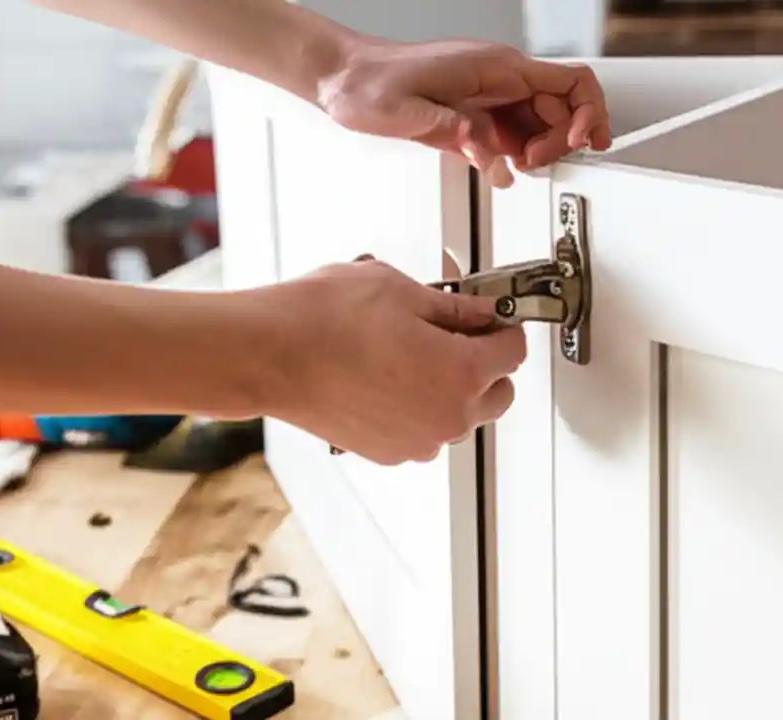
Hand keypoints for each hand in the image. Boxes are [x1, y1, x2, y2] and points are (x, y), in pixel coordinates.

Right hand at [260, 258, 526, 464]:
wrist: (268, 354)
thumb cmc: (323, 320)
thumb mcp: (401, 290)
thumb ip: (455, 306)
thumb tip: (480, 312)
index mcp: (462, 374)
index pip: (514, 351)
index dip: (501, 327)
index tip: (489, 317)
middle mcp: (448, 418)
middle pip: (497, 392)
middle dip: (484, 363)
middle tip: (452, 333)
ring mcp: (418, 440)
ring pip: (459, 415)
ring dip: (451, 388)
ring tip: (410, 352)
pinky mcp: (388, 452)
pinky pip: (423, 430)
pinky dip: (418, 408)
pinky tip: (387, 376)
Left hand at [317, 39, 611, 187]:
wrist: (344, 78)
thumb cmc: (370, 85)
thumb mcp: (407, 112)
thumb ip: (452, 130)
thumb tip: (489, 153)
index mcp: (495, 68)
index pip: (571, 82)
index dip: (589, 114)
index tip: (585, 143)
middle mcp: (499, 79)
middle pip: (563, 108)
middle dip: (560, 142)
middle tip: (532, 165)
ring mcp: (489, 96)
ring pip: (542, 124)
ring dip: (540, 151)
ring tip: (517, 167)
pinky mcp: (476, 114)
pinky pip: (513, 134)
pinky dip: (516, 155)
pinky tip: (500, 166)